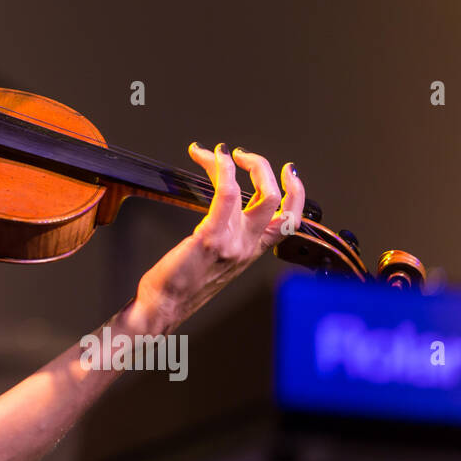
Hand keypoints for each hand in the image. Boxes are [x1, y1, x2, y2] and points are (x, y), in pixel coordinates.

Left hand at [137, 142, 304, 322]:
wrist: (164, 307)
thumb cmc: (181, 283)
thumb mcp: (216, 259)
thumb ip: (228, 236)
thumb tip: (226, 208)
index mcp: (252, 250)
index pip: (290, 219)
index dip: (296, 191)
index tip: (289, 171)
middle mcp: (248, 247)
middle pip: (277, 201)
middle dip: (264, 168)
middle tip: (243, 155)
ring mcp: (233, 243)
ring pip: (258, 194)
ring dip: (240, 164)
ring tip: (220, 153)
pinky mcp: (211, 238)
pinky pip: (227, 196)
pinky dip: (222, 170)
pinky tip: (208, 158)